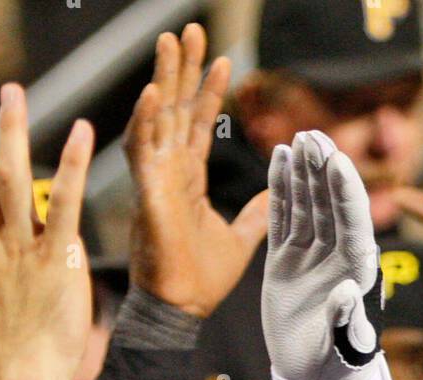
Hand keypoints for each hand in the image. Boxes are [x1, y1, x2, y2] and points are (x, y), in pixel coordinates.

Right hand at [126, 24, 268, 318]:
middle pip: (175, 107)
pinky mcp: (148, 195)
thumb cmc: (203, 279)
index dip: (208, 90)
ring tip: (170, 41)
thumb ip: (258, 213)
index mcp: (189, 178)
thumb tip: (279, 192)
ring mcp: (156, 180)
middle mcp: (169, 171)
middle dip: (182, 68)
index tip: (223, 59)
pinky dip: (146, 121)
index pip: (198, 123)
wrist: (183, 308)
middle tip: (190, 29)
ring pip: (158, 117)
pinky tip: (151, 93)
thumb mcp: (242, 239)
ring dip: (163, 78)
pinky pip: (143, 152)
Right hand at [261, 130, 391, 379]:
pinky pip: (284, 218)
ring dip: (304, 172)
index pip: (356, 225)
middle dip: (325, 170)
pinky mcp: (288, 260)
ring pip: (309, 205)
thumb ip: (346, 324)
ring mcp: (312, 256)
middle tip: (315, 136)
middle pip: (332, 205)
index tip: (340, 161)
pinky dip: (281, 190)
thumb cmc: (337, 370)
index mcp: (358, 273)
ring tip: (297, 139)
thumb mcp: (343, 353)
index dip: (348, 193)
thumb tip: (348, 292)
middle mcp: (338, 258)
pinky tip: (279, 159)